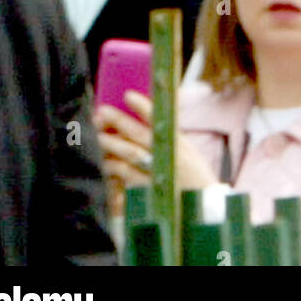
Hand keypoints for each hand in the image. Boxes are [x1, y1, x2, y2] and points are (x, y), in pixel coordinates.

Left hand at [95, 91, 218, 215]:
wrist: (201, 205)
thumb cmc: (193, 174)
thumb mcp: (187, 150)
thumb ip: (168, 136)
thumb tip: (141, 116)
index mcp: (179, 143)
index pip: (160, 119)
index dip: (142, 106)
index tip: (128, 95)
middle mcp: (168, 157)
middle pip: (139, 136)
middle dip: (119, 122)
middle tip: (102, 112)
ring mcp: (157, 175)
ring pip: (129, 156)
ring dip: (111, 145)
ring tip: (98, 137)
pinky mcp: (148, 192)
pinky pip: (126, 178)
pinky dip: (114, 169)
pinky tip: (105, 163)